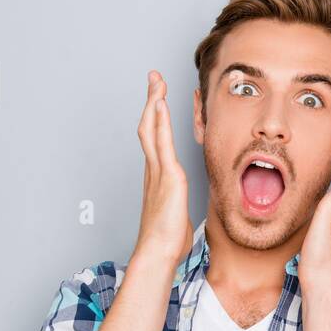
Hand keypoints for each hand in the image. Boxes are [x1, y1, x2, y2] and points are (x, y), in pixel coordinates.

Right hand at [133, 70, 192, 265]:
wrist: (158, 252)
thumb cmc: (166, 240)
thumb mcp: (177, 217)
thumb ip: (178, 207)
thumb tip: (182, 214)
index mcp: (157, 177)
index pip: (154, 139)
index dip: (155, 117)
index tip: (157, 99)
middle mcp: (154, 170)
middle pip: (148, 126)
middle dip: (151, 100)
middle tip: (154, 78)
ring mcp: (158, 172)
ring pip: (152, 128)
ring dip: (154, 102)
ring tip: (156, 81)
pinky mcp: (168, 177)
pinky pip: (162, 143)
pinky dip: (159, 121)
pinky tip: (159, 104)